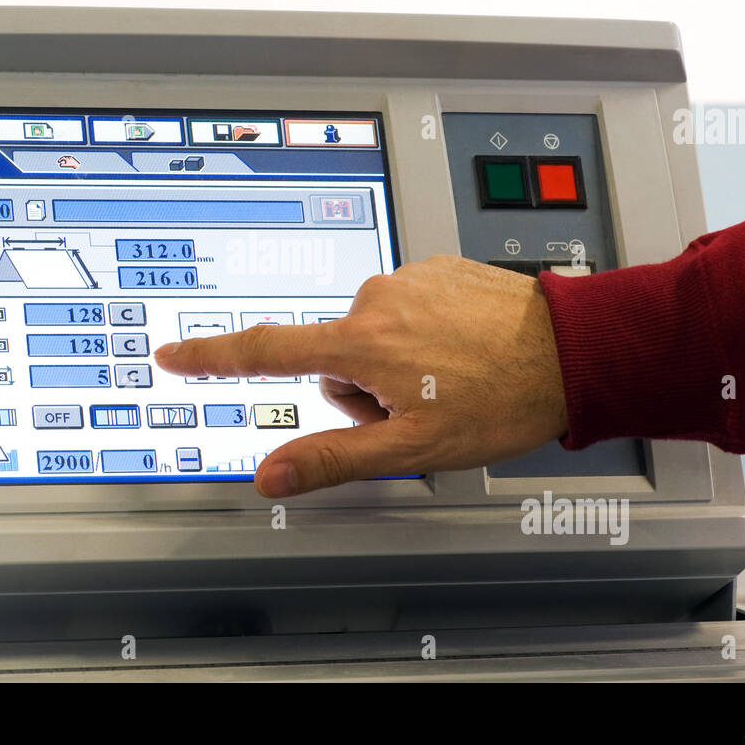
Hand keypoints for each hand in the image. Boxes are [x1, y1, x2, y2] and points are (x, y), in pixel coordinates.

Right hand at [153, 255, 568, 496]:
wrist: (571, 350)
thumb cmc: (501, 398)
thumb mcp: (411, 446)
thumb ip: (332, 458)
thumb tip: (268, 476)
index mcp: (362, 342)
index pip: (266, 350)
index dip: (212, 357)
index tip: (173, 354)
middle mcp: (376, 299)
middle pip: (334, 356)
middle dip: (362, 388)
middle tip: (416, 408)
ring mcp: (409, 279)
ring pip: (372, 335)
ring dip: (395, 362)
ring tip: (449, 380)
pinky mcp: (438, 268)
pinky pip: (405, 308)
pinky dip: (422, 334)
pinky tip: (461, 351)